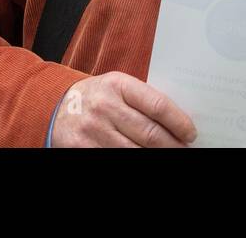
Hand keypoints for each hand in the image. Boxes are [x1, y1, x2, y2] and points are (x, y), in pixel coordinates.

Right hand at [52, 71, 196, 147]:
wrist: (55, 107)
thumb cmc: (97, 97)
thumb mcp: (117, 87)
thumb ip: (142, 99)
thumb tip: (176, 121)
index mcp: (118, 85)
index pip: (158, 106)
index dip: (179, 122)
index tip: (190, 133)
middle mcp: (105, 106)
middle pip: (150, 134)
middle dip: (173, 145)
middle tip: (184, 149)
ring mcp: (94, 130)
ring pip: (136, 152)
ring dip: (158, 156)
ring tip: (168, 154)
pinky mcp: (84, 149)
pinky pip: (116, 159)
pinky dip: (135, 161)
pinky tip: (144, 158)